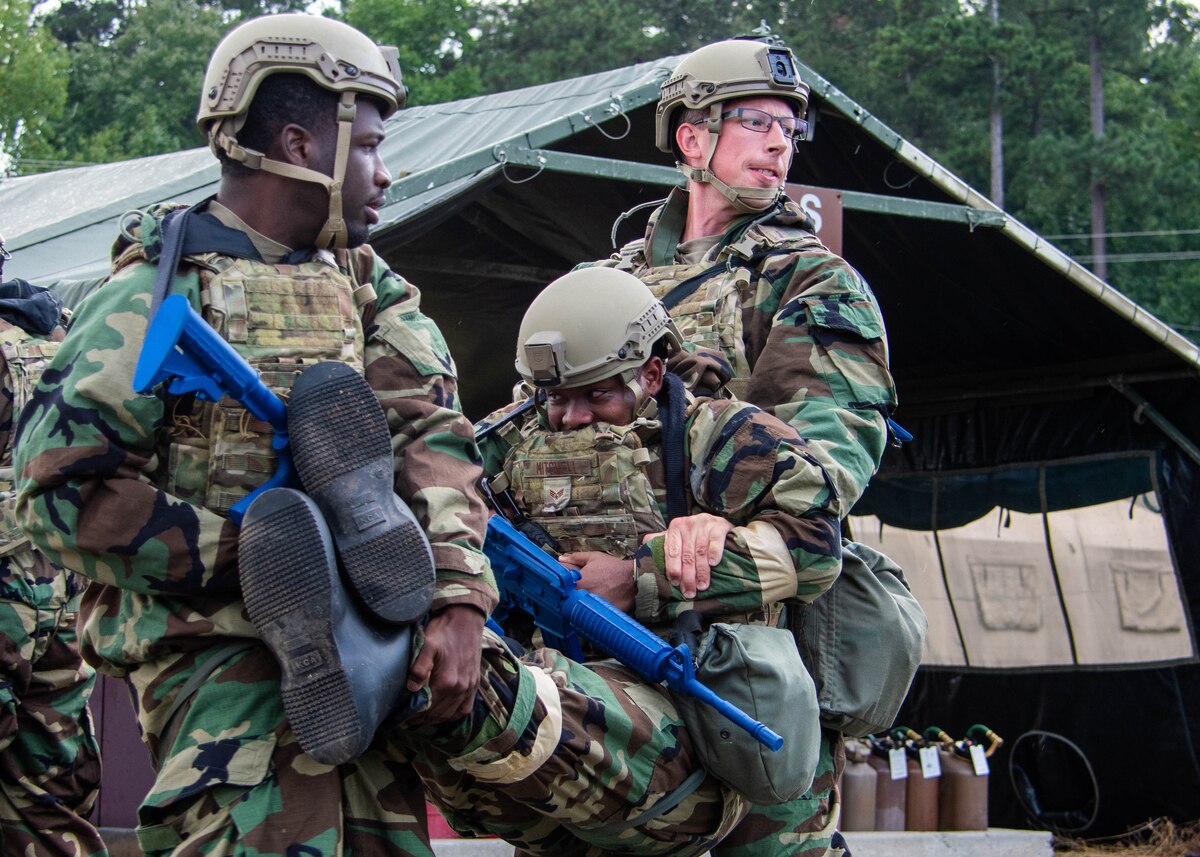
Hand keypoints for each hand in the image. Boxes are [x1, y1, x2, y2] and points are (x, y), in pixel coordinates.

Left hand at [407, 604, 484, 722]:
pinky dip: (454, 714)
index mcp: (446, 681)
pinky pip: (465, 708)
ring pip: (450, 713)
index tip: (404, 718)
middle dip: (422, 719)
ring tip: (423, 718)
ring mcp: (469, 687)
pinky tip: (445, 713)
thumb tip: (411, 688)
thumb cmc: (444, 631)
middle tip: (409, 720)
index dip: (414, 715)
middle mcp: (460, 688)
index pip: (427, 708)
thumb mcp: (427, 645)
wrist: (466, 620)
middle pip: (438, 713)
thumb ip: (419, 667)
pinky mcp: (475, 683)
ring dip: (436, 718)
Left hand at [560, 551, 634, 612]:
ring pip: (575, 610)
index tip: (563, 584)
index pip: (559, 585)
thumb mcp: (594, 557)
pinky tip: (592, 607)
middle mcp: (581, 596)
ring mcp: (590, 608)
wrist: (634, 580)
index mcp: (576, 582)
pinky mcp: (598, 616)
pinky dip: (587, 614)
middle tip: (574, 592)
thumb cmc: (614, 569)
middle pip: (564, 599)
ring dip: (576, 606)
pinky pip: (587, 618)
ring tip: (585, 600)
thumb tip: (561, 559)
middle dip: (566, 595)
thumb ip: (576, 557)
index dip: (559, 584)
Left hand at [643, 512, 731, 598]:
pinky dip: (714, 553)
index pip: (672, 552)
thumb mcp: (677, 535)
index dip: (673, 569)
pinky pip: (715, 542)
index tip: (676, 583)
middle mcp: (687, 525)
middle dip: (688, 577)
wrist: (716, 520)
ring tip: (702, 586)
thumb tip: (643, 550)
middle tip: (690, 592)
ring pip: (700, 552)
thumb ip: (661, 542)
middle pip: (687, 556)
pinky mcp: (718, 526)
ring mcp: (703, 525)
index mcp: (674, 529)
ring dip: (702, 571)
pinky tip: (713, 564)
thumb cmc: (693, 533)